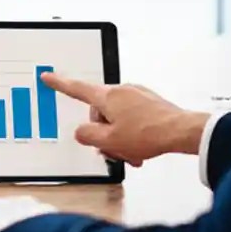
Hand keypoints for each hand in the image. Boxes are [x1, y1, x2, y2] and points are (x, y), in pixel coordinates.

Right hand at [41, 72, 208, 165]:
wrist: (181, 132)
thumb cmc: (149, 134)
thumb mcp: (110, 141)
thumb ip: (88, 136)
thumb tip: (81, 132)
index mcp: (108, 97)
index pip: (77, 89)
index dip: (60, 84)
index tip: (49, 77)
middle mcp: (121, 91)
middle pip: (100, 112)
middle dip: (103, 132)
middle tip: (112, 149)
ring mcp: (137, 94)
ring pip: (117, 117)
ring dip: (120, 136)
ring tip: (131, 153)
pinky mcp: (150, 102)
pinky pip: (132, 116)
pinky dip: (132, 132)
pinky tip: (140, 148)